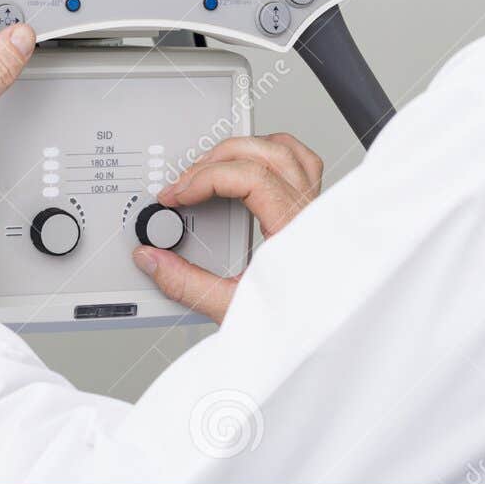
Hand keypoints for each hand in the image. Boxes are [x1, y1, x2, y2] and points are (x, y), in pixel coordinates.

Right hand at [132, 133, 323, 323]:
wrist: (331, 333)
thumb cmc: (297, 324)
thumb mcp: (234, 308)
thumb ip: (188, 284)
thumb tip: (153, 260)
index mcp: (296, 232)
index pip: (252, 178)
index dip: (207, 178)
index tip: (179, 196)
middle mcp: (312, 213)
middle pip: (265, 155)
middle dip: (215, 162)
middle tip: (184, 184)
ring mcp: (317, 209)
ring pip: (286, 150)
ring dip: (243, 150)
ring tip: (210, 168)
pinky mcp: (315, 212)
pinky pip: (301, 162)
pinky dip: (271, 154)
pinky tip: (247, 165)